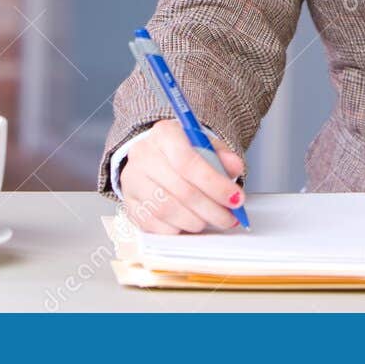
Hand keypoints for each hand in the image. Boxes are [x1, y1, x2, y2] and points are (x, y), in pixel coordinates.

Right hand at [118, 118, 246, 233]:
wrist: (154, 155)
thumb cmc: (182, 150)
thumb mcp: (205, 143)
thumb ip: (222, 155)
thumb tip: (235, 168)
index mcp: (164, 134)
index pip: (188, 163)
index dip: (215, 185)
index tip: (236, 199)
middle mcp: (143, 155)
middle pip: (181, 190)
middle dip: (211, 209)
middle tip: (229, 218)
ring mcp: (132, 181)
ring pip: (167, 210)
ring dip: (196, 221)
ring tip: (211, 219)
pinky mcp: (129, 204)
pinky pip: (154, 225)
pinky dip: (177, 229)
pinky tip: (190, 223)